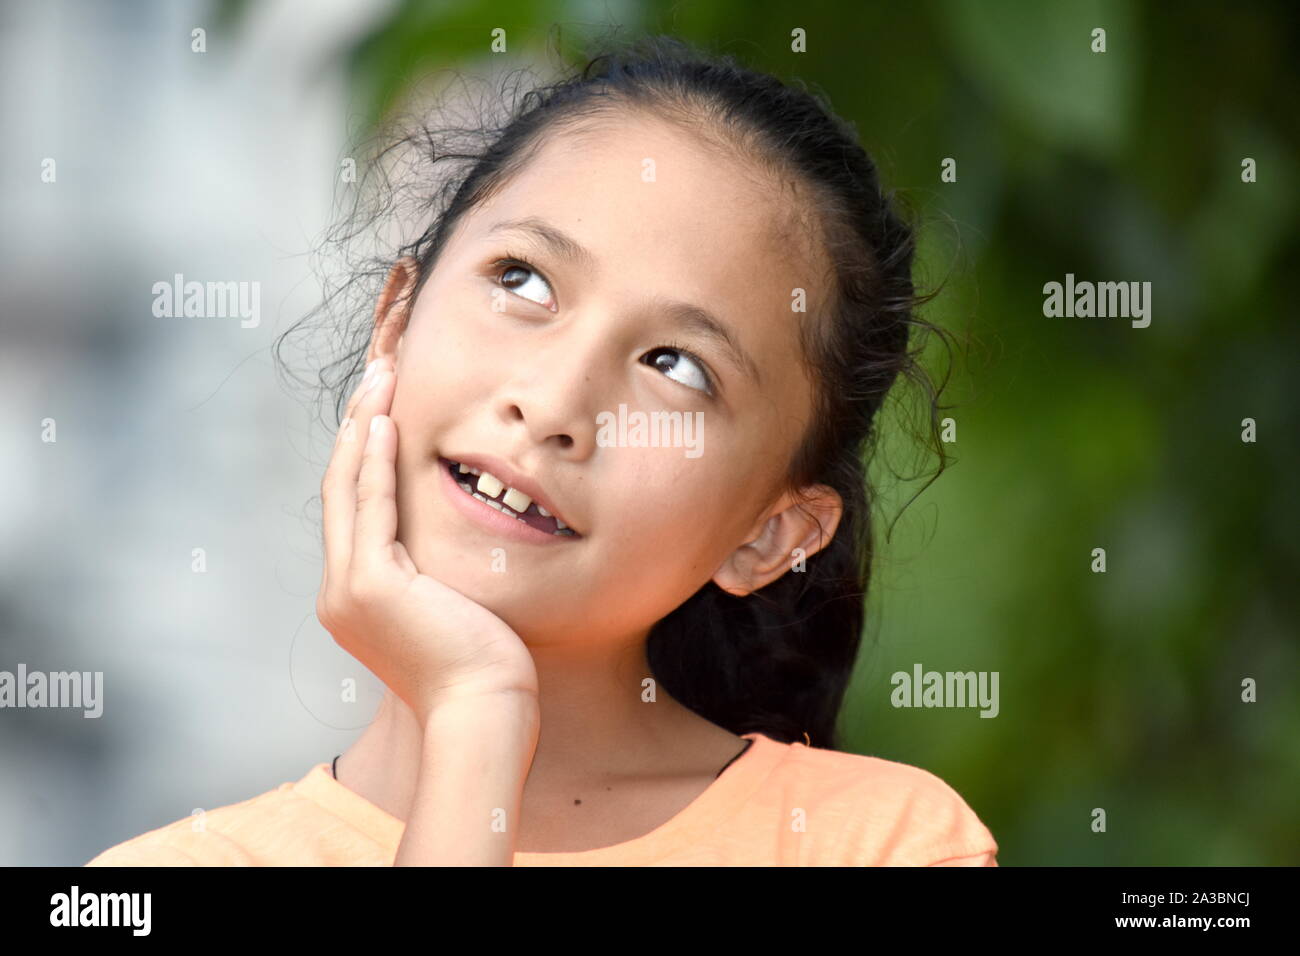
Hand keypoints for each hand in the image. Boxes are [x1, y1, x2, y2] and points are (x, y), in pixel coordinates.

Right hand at [316, 355, 539, 724]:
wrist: (484, 709)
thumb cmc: (481, 668)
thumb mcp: (449, 610)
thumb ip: (433, 575)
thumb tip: (450, 547)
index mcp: (355, 598)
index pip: (352, 510)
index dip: (359, 454)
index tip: (379, 409)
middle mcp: (339, 592)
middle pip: (338, 489)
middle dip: (354, 426)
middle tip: (375, 376)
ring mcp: (348, 590)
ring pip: (346, 488)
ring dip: (362, 427)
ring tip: (379, 379)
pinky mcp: (370, 585)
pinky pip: (371, 506)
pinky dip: (374, 461)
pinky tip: (384, 422)